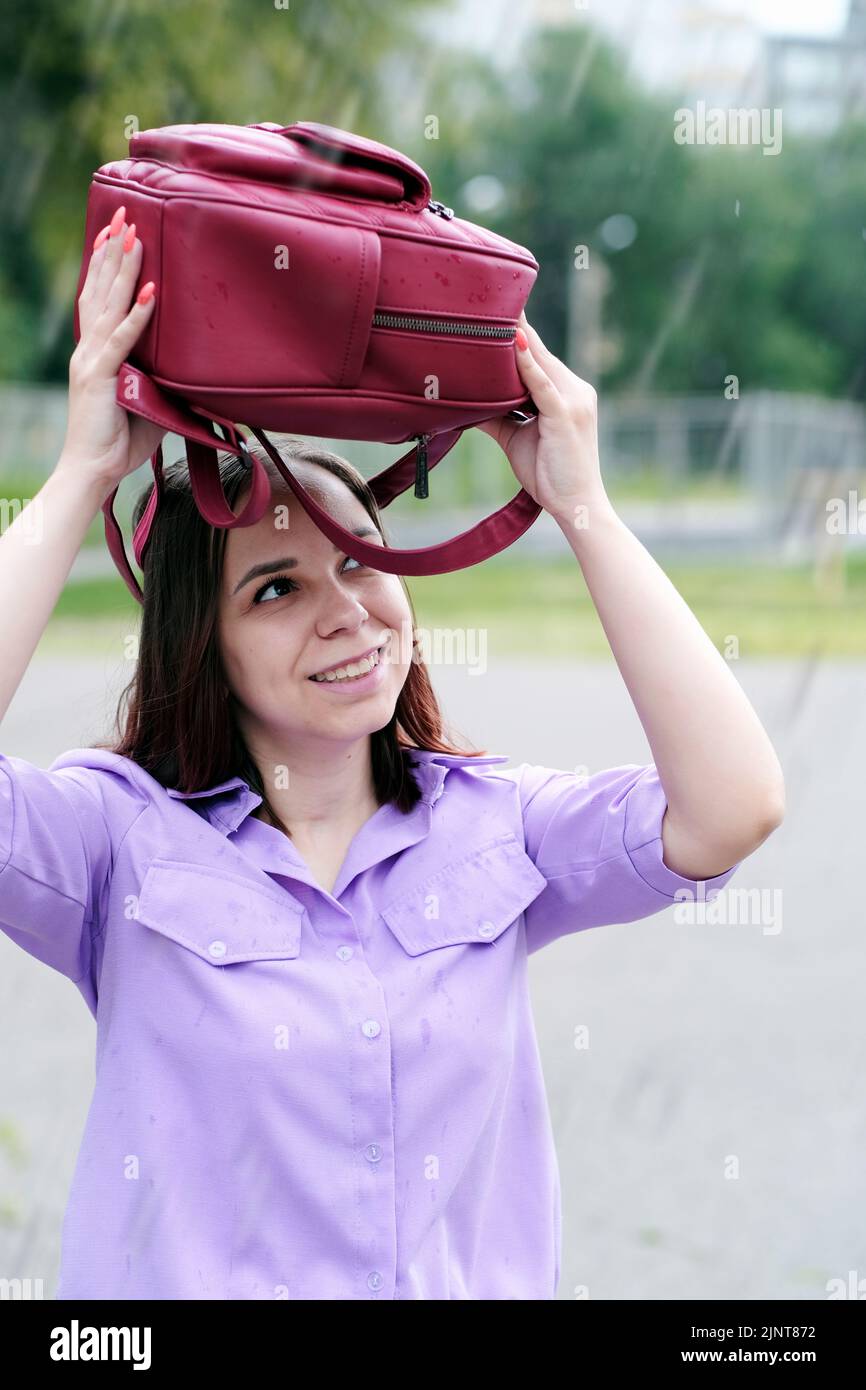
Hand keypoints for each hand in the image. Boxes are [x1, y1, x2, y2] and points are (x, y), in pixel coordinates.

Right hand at [58, 205, 164, 493]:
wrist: (93, 470)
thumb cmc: (119, 441)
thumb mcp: (150, 405)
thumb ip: (167, 385)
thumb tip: (200, 378)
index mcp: (95, 352)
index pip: (98, 298)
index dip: (106, 263)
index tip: (116, 231)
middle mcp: (89, 348)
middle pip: (99, 289)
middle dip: (112, 250)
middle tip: (123, 214)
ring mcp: (93, 360)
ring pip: (109, 304)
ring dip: (123, 268)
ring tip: (133, 235)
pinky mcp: (101, 377)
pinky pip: (123, 340)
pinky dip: (138, 315)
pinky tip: (152, 291)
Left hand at [474, 311, 607, 516]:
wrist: (576, 506)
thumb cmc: (550, 475)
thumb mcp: (516, 440)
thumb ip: (497, 416)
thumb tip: (466, 403)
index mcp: (566, 392)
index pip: (537, 356)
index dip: (517, 332)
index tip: (498, 306)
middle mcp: (575, 389)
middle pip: (538, 351)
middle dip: (515, 324)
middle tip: (491, 294)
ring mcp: (573, 400)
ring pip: (539, 361)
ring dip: (517, 335)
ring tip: (496, 308)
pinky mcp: (565, 414)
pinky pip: (542, 384)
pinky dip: (526, 363)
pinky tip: (511, 341)